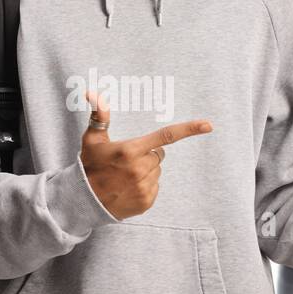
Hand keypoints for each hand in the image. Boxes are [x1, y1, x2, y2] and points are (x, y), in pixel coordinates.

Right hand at [80, 90, 212, 219]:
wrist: (84, 201)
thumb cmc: (90, 165)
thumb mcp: (93, 139)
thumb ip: (99, 115)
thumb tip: (92, 92)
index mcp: (130, 150)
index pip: (165, 136)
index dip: (188, 129)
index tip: (208, 125)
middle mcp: (139, 169)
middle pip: (159, 154)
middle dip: (147, 154)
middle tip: (127, 161)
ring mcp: (144, 187)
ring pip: (157, 171)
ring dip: (146, 170)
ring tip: (125, 176)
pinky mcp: (146, 201)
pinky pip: (155, 187)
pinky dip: (145, 186)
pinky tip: (128, 187)